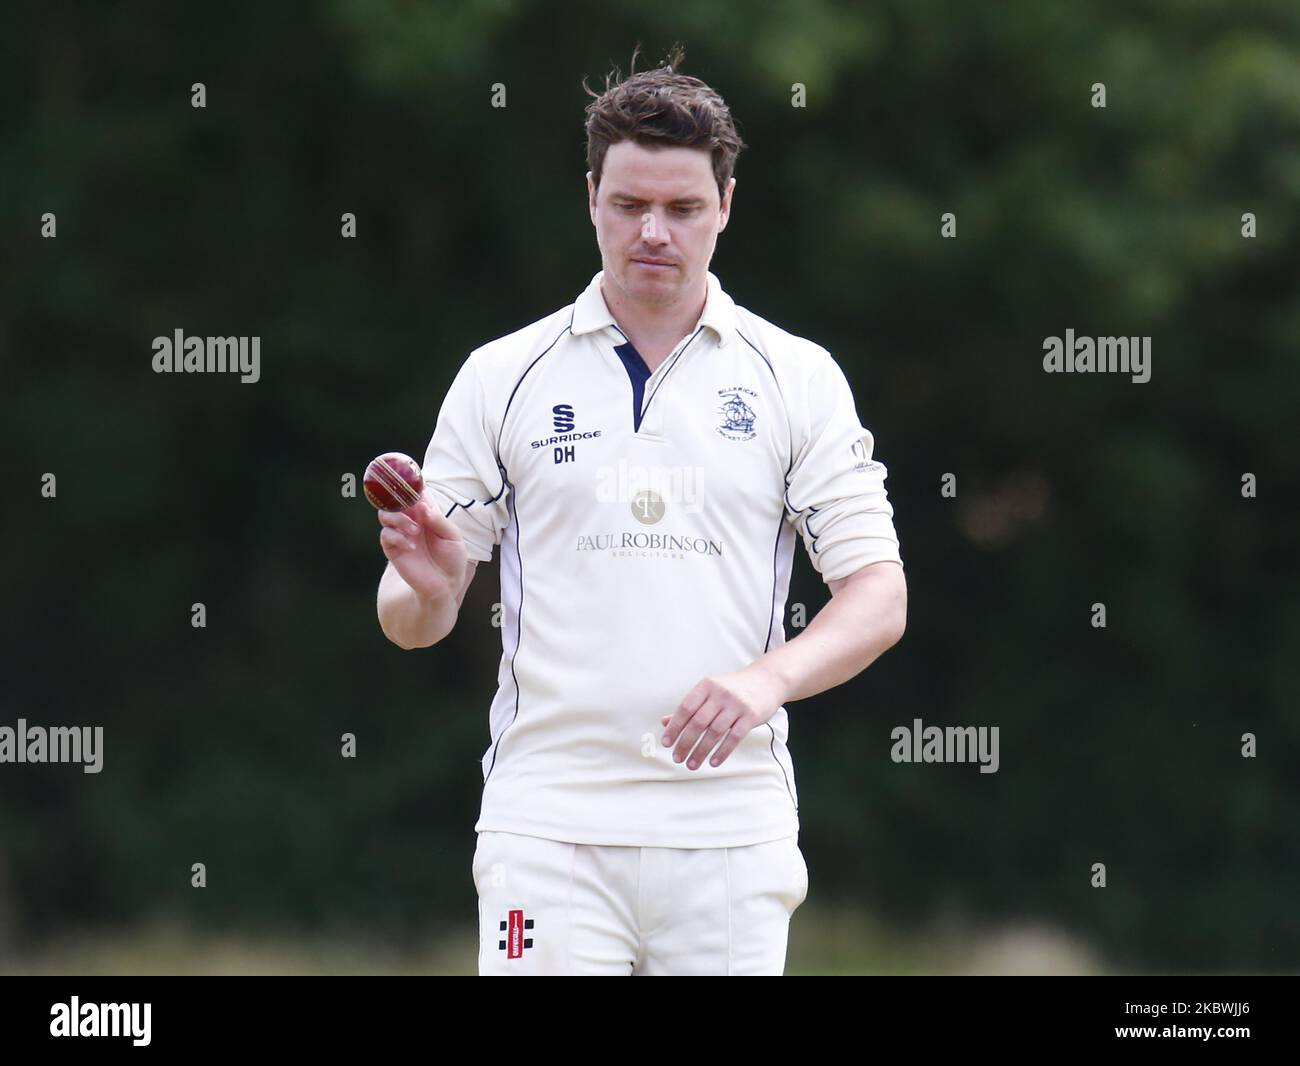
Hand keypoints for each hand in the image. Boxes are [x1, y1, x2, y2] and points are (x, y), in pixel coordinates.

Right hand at [377, 491, 468, 602]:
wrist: (445, 585)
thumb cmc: (452, 559)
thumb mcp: (453, 537)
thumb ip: (438, 520)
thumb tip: (422, 506)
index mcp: (426, 514)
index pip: (414, 493)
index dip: (410, 484)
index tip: (410, 479)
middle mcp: (411, 521)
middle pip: (394, 500)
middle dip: (398, 498)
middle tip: (410, 505)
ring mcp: (400, 534)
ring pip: (385, 514)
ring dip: (399, 519)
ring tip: (415, 531)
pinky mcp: (393, 549)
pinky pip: (386, 535)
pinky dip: (397, 537)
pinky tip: (411, 546)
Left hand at [660, 664, 786, 769]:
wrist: (767, 680)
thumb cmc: (733, 689)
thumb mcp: (710, 691)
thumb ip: (689, 707)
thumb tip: (665, 722)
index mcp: (706, 686)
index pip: (685, 708)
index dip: (674, 727)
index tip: (666, 743)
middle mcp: (720, 693)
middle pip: (698, 722)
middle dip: (685, 743)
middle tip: (677, 758)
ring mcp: (736, 704)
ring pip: (715, 732)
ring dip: (701, 751)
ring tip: (692, 764)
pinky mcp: (751, 716)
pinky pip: (734, 737)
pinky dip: (722, 752)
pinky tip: (713, 762)